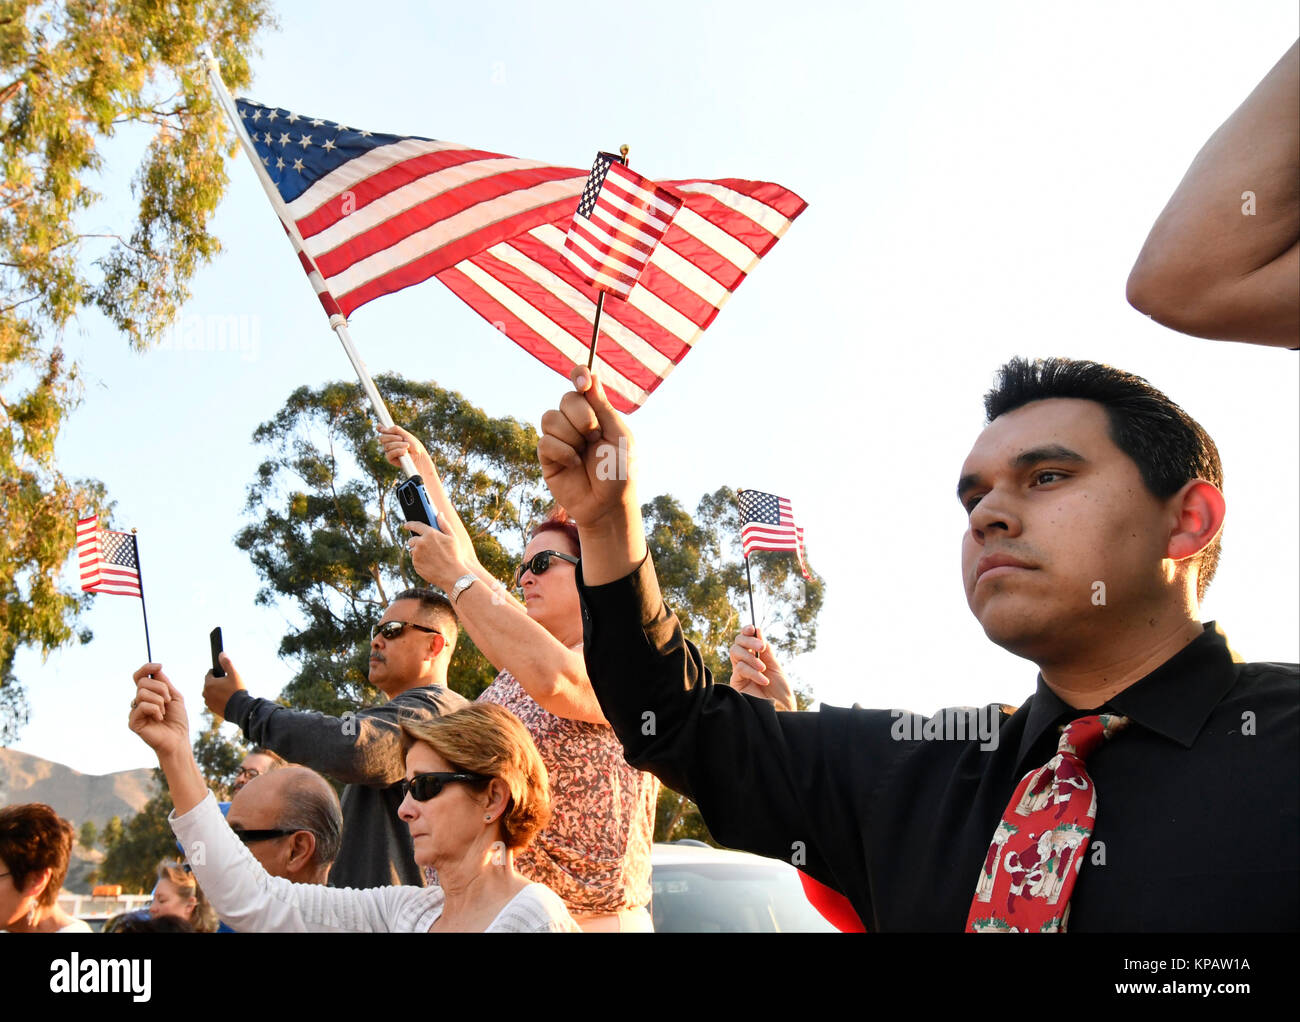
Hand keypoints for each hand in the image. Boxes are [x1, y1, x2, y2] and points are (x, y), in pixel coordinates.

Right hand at [129, 664, 191, 757]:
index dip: (147, 668)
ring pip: (142, 693)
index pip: (140, 677)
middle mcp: (139, 701)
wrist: (178, 738)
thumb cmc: (177, 720)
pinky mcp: (133, 722)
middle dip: (160, 688)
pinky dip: (155, 710)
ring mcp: (135, 711)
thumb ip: (165, 684)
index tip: (159, 666)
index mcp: (148, 694)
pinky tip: (159, 718)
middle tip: (169, 700)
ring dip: (159, 700)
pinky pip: (141, 706)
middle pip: (142, 682)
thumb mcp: (174, 697)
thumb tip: (156, 669)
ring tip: (164, 711)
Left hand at [203, 653, 245, 718]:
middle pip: (209, 683)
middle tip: (229, 684)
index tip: (225, 675)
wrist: (240, 709)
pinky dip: (217, 699)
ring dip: (216, 691)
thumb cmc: (237, 691)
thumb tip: (221, 654)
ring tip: (228, 693)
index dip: (217, 673)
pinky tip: (227, 700)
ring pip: (211, 692)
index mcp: (209, 684)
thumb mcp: (234, 674)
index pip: (209, 673)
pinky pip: (213, 700)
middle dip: (217, 682)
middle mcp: (205, 693)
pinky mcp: (211, 708)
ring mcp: (208, 702)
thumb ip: (227, 663)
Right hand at [378, 424, 435, 481]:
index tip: (380, 426)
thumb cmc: (413, 445)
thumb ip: (396, 430)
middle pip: (382, 438)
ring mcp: (388, 451)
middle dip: (392, 437)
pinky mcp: (390, 459)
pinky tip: (405, 452)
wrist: (419, 456)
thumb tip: (385, 429)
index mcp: (391, 435)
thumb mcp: (406, 434)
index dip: (380, 428)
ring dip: (398, 445)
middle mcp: (388, 442)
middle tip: (402, 438)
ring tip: (407, 446)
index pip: (381, 430)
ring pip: (387, 446)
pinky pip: (390, 454)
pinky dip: (398, 451)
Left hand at [405, 515, 474, 590]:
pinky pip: (414, 561)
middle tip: (425, 547)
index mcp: (430, 534)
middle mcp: (421, 542)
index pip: (415, 525)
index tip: (406, 525)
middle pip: (412, 540)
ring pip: (413, 551)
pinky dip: (419, 561)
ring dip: (418, 552)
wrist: (452, 575)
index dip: (410, 524)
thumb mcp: (452, 538)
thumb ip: (444, 524)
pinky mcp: (415, 564)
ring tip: (430, 557)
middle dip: (416, 542)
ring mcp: (416, 554)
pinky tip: (429, 564)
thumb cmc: (454, 555)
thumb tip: (439, 514)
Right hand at [538, 367, 636, 529]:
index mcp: (596, 412)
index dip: (579, 376)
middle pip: (566, 399)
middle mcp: (576, 421)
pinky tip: (574, 464)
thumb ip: (603, 407)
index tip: (583, 384)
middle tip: (595, 437)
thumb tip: (590, 375)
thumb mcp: (619, 436)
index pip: (582, 382)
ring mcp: (560, 437)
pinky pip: (545, 441)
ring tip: (583, 453)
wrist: (608, 505)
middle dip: (583, 417)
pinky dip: (562, 451)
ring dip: (571, 435)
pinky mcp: (548, 456)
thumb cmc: (620, 471)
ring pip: (550, 418)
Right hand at [728, 626, 795, 711]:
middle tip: (761, 647)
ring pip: (735, 653)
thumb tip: (758, 631)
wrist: (781, 713)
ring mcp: (739, 674)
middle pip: (737, 643)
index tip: (753, 629)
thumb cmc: (780, 692)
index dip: (746, 632)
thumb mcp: (776, 668)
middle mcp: (745, 664)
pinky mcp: (736, 684)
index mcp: (755, 658)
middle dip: (748, 641)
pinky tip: (763, 680)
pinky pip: (739, 669)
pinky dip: (752, 672)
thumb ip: (766, 651)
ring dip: (750, 657)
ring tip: (763, 668)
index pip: (745, 640)